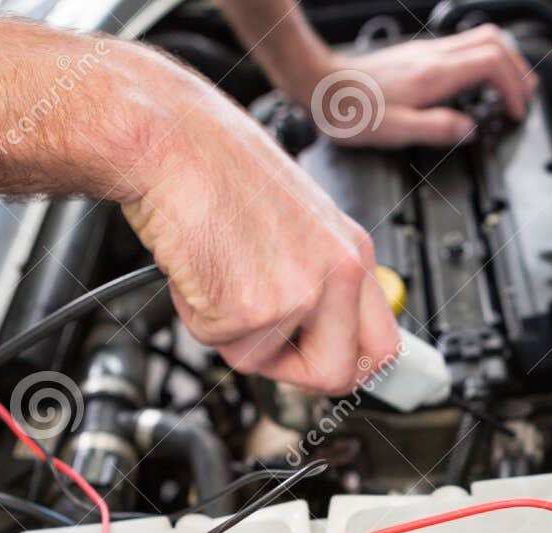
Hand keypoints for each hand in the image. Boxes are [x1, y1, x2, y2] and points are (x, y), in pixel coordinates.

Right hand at [119, 53, 399, 394]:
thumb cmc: (218, 166)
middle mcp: (338, 274)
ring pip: (263, 363)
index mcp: (353, 252)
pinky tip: (196, 264)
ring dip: (228, 331)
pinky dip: (194, 312)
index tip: (322, 365)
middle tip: (258, 337)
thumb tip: (315, 332)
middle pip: (338, 376)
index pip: (382, 345)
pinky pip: (217, 342)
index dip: (348, 366)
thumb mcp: (299, 222)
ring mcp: (299, 293)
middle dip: (291, 371)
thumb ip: (318, 277)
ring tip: (217, 272)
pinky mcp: (250, 307)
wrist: (169, 138)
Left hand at [300, 25, 537, 147]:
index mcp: (434, 74)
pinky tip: (477, 83)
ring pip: (481, 39)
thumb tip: (469, 130)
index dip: (514, 87)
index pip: (493, 63)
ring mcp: (426, 52)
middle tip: (524, 97)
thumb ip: (438, 128)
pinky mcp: (417, 56)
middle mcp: (433, 56)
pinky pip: (463, 48)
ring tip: (510, 88)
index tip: (514, 111)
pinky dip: (482, 62)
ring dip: (503, 61)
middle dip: (518, 69)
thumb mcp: (395, 130)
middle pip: (495, 42)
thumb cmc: (350, 110)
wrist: (319, 85)